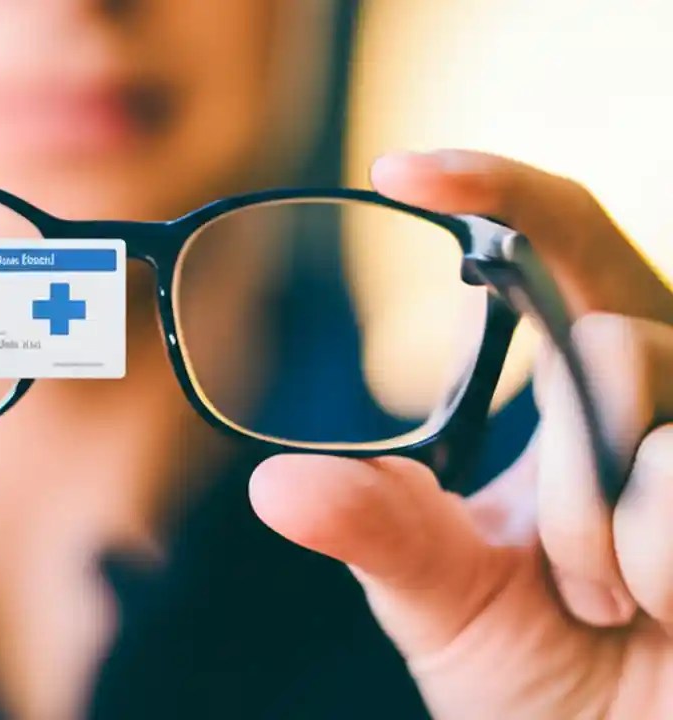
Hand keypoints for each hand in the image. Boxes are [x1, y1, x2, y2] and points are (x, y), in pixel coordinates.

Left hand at [250, 150, 672, 718]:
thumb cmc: (546, 680)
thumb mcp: (443, 599)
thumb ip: (379, 533)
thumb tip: (274, 488)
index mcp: (589, 393)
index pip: (558, 244)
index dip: (496, 189)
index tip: (399, 169)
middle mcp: (669, 395)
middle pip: (607, 320)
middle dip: (563, 457)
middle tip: (558, 572)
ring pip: (641, 395)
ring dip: (594, 531)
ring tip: (610, 607)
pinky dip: (654, 565)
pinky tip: (669, 616)